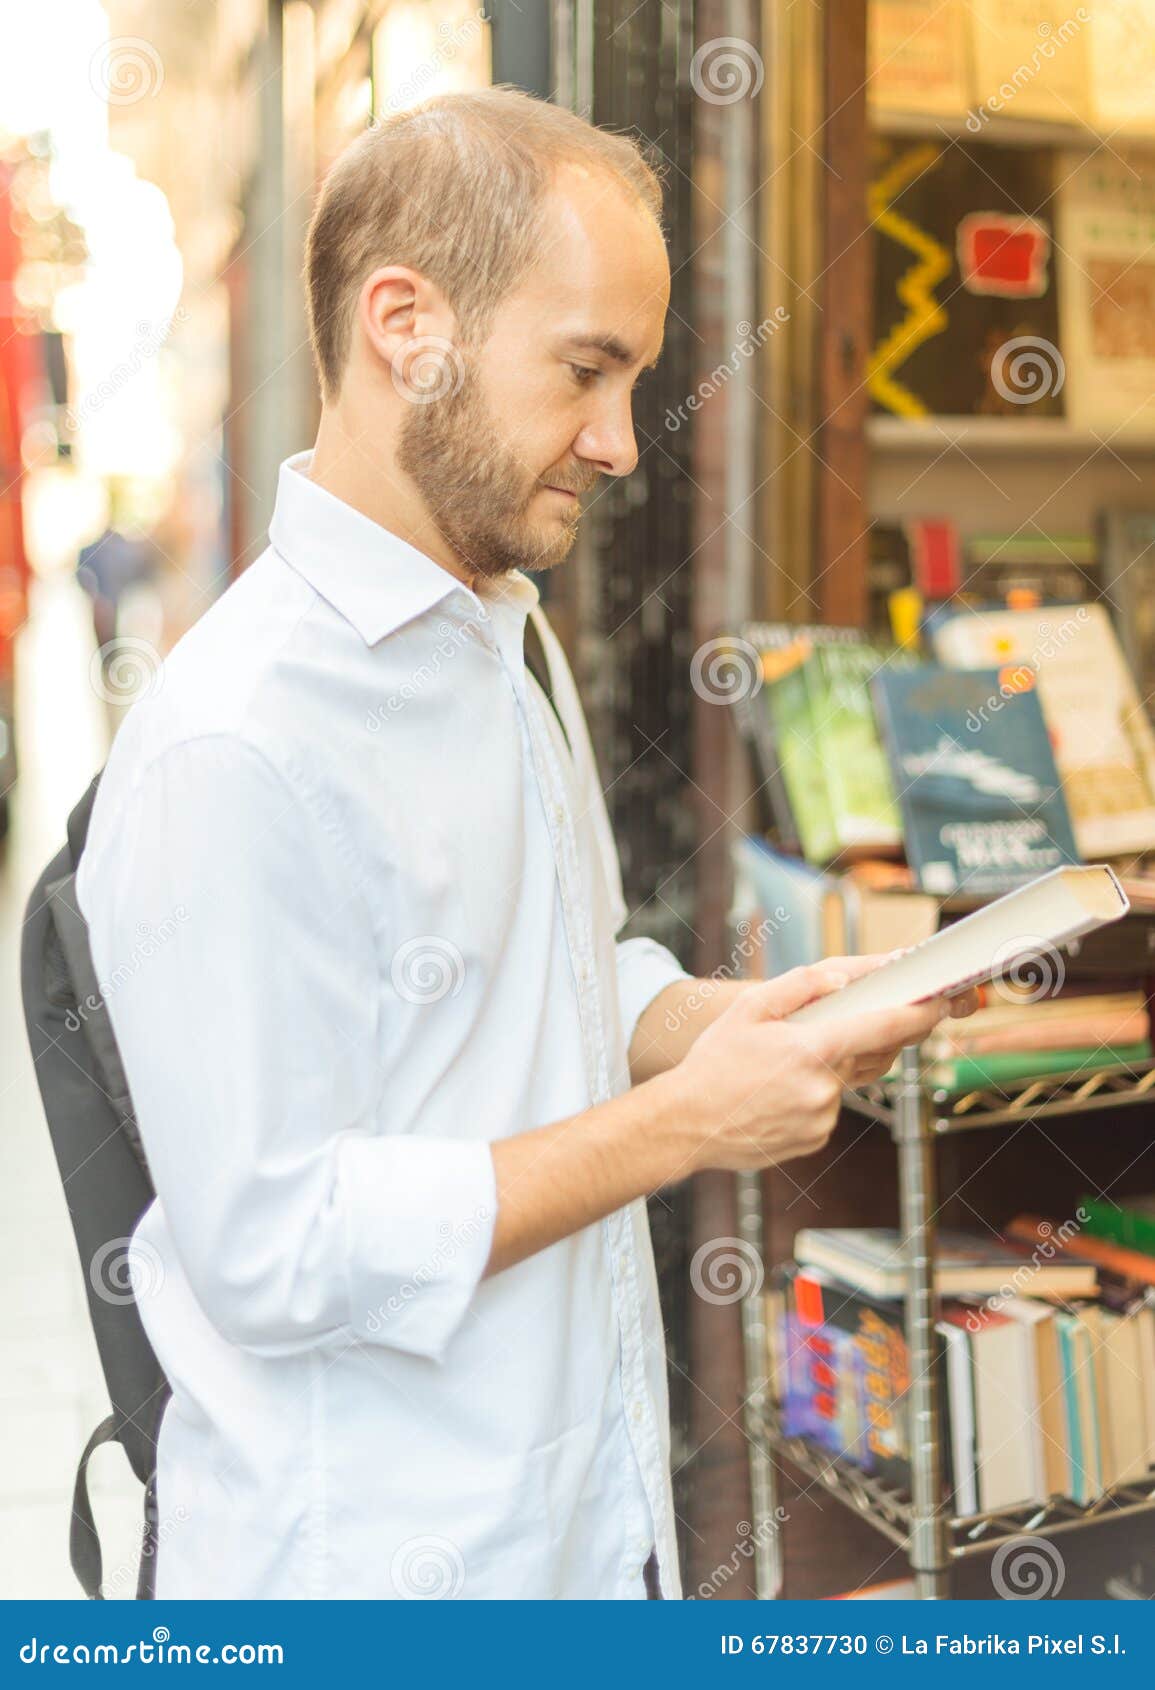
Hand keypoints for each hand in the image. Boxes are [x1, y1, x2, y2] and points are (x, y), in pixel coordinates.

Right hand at [667, 958, 975, 1173]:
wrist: (685, 1125)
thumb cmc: (713, 1063)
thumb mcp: (748, 1010)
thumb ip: (799, 986)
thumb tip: (842, 977)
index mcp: (811, 1049)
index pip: (882, 1027)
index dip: (919, 1013)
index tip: (941, 1002)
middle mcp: (824, 1087)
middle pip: (870, 1054)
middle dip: (865, 1036)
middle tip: (833, 1027)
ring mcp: (823, 1118)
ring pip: (848, 1081)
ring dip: (832, 1067)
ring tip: (781, 1067)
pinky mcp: (817, 1138)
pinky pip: (830, 1107)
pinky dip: (816, 1094)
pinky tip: (778, 1092)